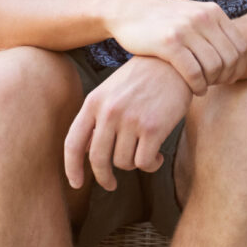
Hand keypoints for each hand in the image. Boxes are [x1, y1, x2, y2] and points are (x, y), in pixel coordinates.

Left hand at [64, 56, 191, 190]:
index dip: (72, 168)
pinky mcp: (153, 127)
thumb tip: (85, 151)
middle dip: (104, 178)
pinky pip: (144, 163)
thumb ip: (98, 118)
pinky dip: (151, 164)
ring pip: (123, 162)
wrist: (175, 62)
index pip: (73, 142)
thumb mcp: (112, 91)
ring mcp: (130, 120)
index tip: (76, 184)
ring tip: (145, 150)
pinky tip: (158, 155)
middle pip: (98, 159)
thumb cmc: (143, 78)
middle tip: (111, 184)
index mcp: (94, 102)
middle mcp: (109, 111)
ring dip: (134, 163)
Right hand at [108, 0, 246, 94]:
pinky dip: (198, 86)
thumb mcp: (193, 17)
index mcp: (213, 12)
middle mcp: (203, 18)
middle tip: (214, 84)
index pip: (241, 47)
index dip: (239, 68)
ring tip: (203, 87)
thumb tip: (239, 57)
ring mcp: (186, 29)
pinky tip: (195, 89)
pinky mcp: (168, 42)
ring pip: (214, 67)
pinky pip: (193, 72)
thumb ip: (214, 31)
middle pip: (230, 59)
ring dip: (211, 83)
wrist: (129, 10)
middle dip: (226, 77)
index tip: (228, 78)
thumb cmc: (163, 21)